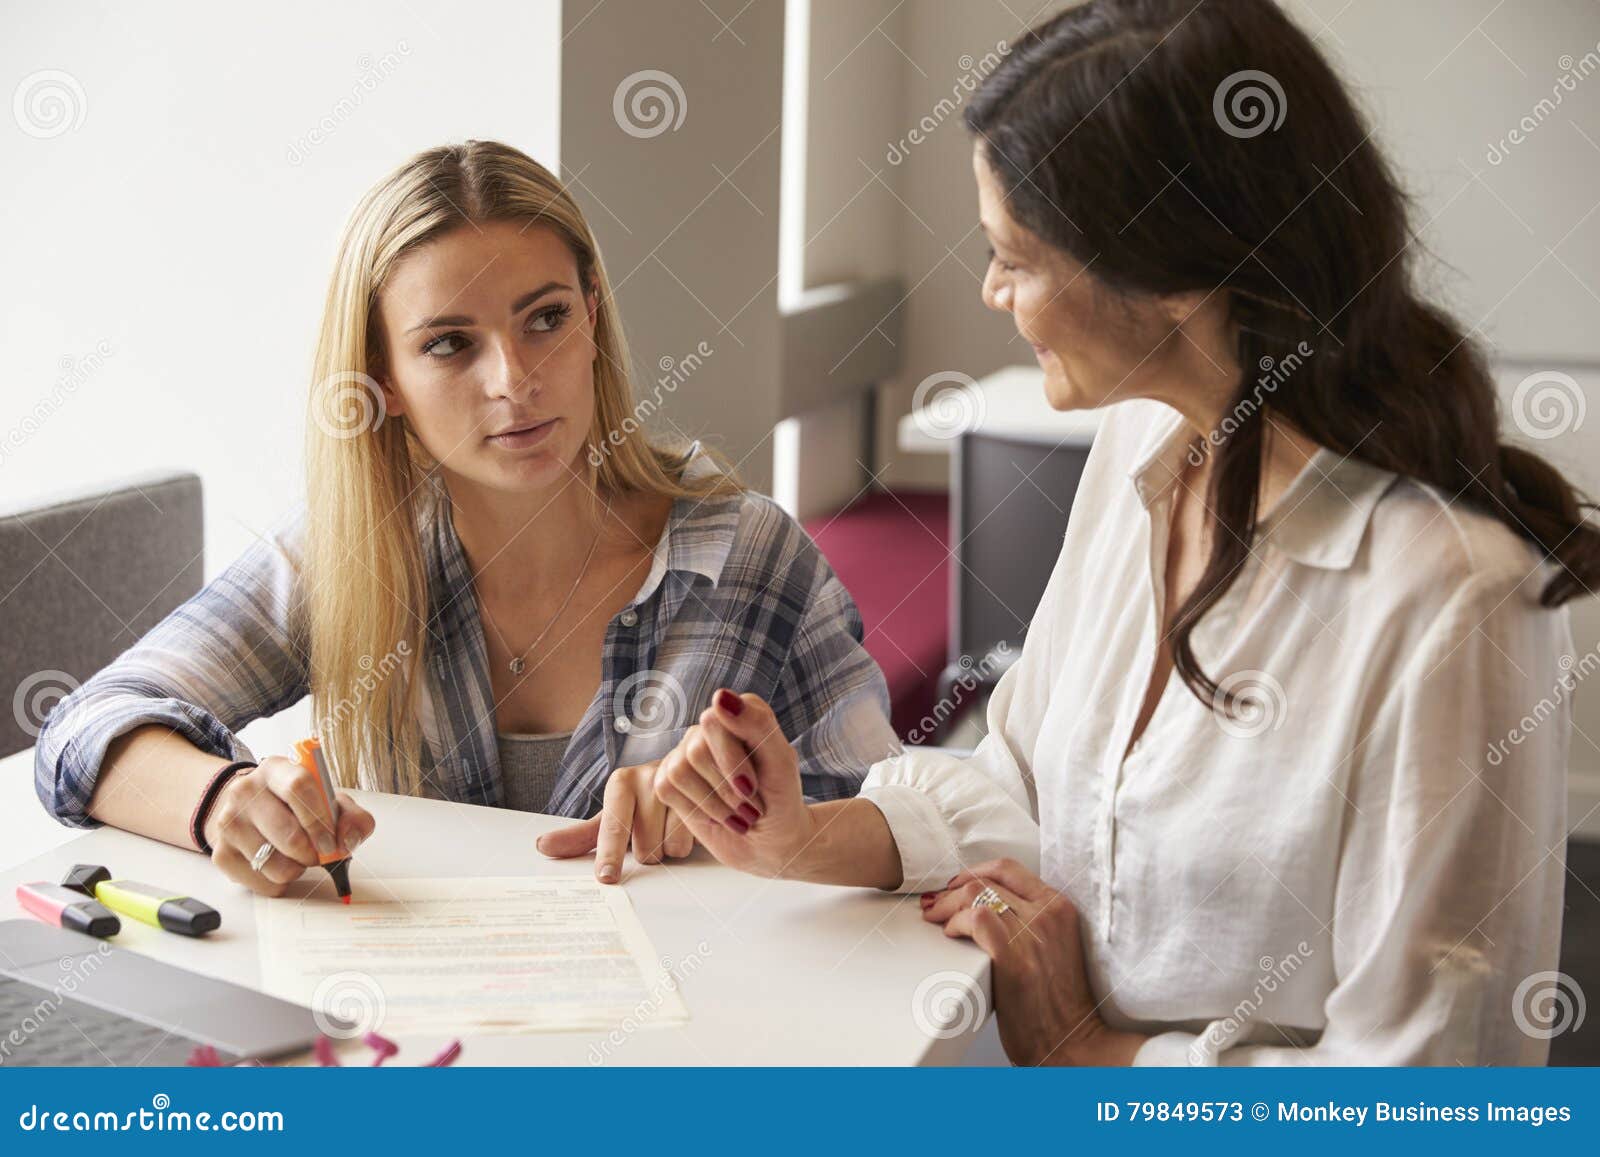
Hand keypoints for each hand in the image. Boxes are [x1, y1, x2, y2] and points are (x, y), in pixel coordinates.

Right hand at [203, 756, 373, 897]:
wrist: (248, 811)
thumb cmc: (295, 806)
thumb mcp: (328, 800)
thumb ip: (351, 816)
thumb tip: (348, 840)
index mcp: (276, 770)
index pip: (299, 786)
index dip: (320, 819)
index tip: (331, 841)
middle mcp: (246, 791)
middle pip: (289, 834)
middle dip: (313, 853)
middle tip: (319, 853)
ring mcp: (229, 822)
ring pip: (275, 865)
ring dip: (297, 869)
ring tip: (296, 856)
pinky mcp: (221, 853)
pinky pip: (262, 883)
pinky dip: (279, 882)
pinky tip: (278, 863)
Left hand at [536, 761, 697, 882]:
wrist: (687, 768)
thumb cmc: (644, 800)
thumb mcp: (613, 815)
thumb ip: (581, 835)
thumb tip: (541, 847)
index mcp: (621, 782)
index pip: (612, 828)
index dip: (610, 855)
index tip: (607, 877)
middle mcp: (649, 777)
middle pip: (645, 848)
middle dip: (648, 849)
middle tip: (651, 830)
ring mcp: (680, 784)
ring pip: (670, 848)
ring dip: (669, 846)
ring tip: (671, 825)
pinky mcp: (705, 792)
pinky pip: (692, 840)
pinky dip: (689, 840)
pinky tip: (688, 822)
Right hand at [651, 689, 818, 878]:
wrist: (773, 841)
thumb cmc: (782, 798)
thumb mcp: (781, 763)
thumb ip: (757, 724)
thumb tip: (720, 697)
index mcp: (741, 711)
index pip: (716, 721)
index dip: (732, 761)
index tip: (754, 787)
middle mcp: (710, 727)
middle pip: (697, 751)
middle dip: (726, 789)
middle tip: (750, 805)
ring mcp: (687, 752)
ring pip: (680, 771)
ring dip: (714, 804)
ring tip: (737, 812)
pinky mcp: (671, 779)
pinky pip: (667, 788)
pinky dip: (697, 811)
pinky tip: (718, 816)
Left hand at [921, 858, 1144, 1065]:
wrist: (1072, 1042)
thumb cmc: (1059, 1004)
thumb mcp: (1054, 946)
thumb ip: (1030, 922)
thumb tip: (987, 910)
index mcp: (1059, 908)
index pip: (1009, 869)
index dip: (975, 872)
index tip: (957, 885)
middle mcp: (1047, 913)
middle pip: (987, 879)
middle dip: (953, 888)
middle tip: (937, 902)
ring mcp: (1031, 932)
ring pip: (975, 893)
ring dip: (947, 904)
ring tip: (935, 917)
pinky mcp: (1012, 955)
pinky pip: (974, 918)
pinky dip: (955, 922)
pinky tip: (951, 933)